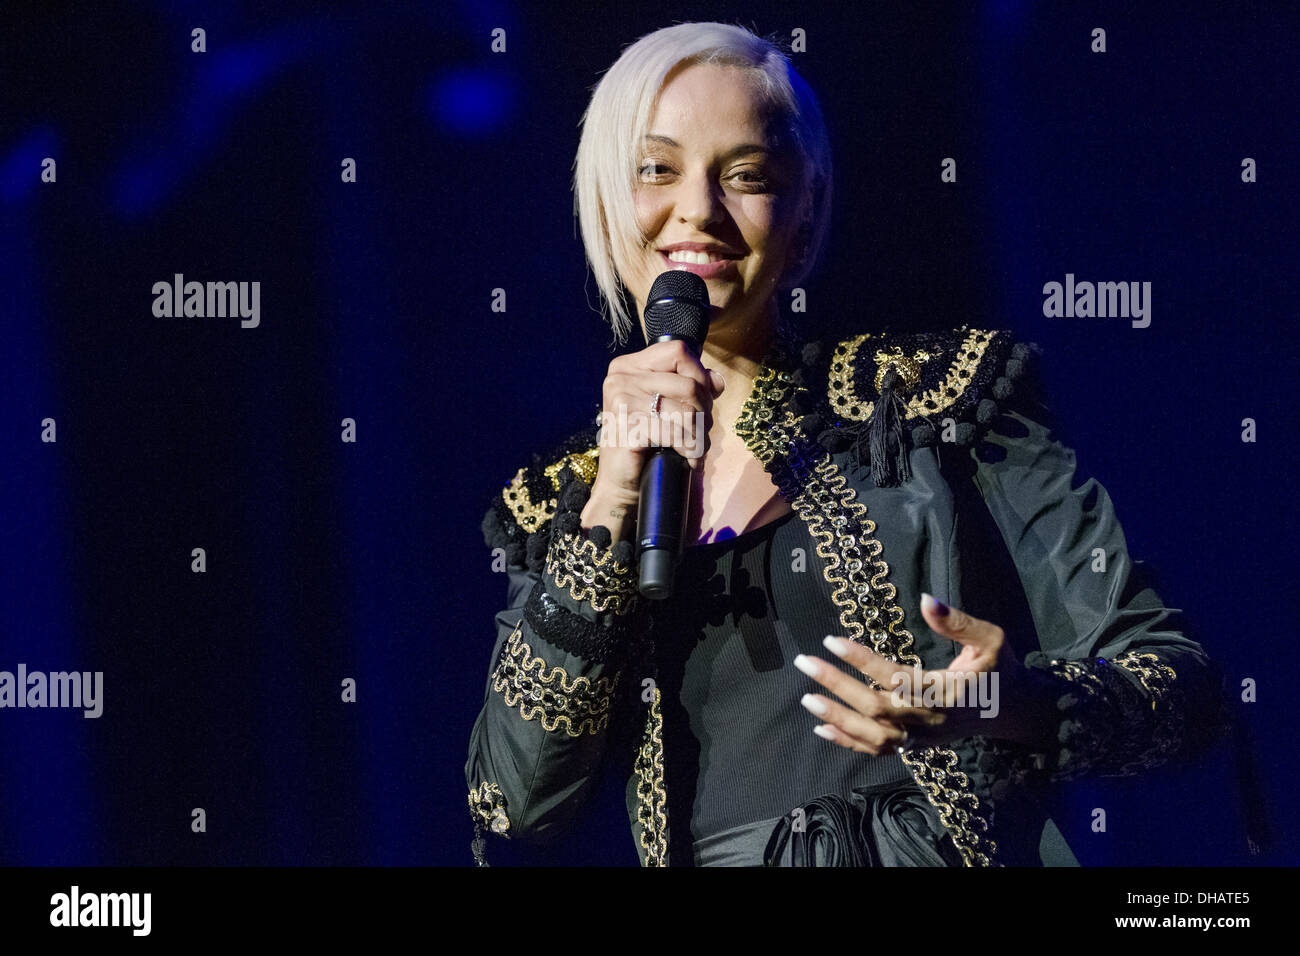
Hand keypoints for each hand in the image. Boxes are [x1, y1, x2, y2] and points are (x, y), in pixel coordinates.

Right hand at [592, 339, 724, 498]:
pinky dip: (690, 448)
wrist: (621, 484)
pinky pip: (676, 433)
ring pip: (687, 411)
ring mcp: (621, 401)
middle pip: (688, 383)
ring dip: (699, 435)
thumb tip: (717, 380)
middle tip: (700, 432)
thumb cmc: (645, 444)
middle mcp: (620, 378)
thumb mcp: (668, 409)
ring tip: (694, 447)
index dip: (699, 375)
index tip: (702, 401)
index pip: (678, 351)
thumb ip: (692, 387)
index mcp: (628, 367)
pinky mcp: (627, 426)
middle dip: (704, 412)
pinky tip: (688, 458)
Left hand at [793, 593, 1057, 753]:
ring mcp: (921, 738)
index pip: (896, 677)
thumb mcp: (992, 639)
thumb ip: (959, 622)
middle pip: (876, 708)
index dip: (862, 660)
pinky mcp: (916, 746)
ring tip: (806, 697)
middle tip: (804, 662)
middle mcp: (930, 720)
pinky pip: (878, 750)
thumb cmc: (1000, 669)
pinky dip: (848, 743)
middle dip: (837, 686)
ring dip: (836, 718)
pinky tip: (820, 729)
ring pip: (872, 735)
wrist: (1014, 712)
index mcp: (947, 692)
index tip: (831, 640)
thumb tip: (926, 599)